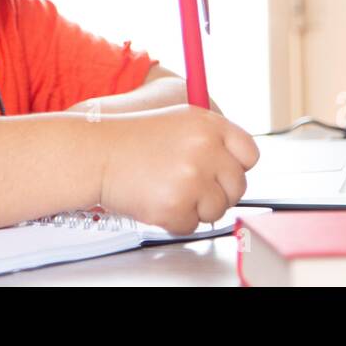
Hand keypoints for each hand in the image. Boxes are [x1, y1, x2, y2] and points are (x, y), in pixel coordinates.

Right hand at [94, 104, 259, 235]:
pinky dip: (175, 219)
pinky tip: (155, 200)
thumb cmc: (132, 139)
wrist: (96, 153)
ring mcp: (192, 178)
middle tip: (190, 186)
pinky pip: (192, 225)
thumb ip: (210, 139)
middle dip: (217, 191)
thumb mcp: (177, 120)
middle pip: (238, 186)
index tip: (222, 172)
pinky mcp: (176, 205)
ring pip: (217, 209)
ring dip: (196, 207)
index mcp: (209, 124)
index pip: (249, 154)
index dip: (236, 167)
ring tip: (167, 189)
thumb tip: (235, 167)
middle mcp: (206, 149)